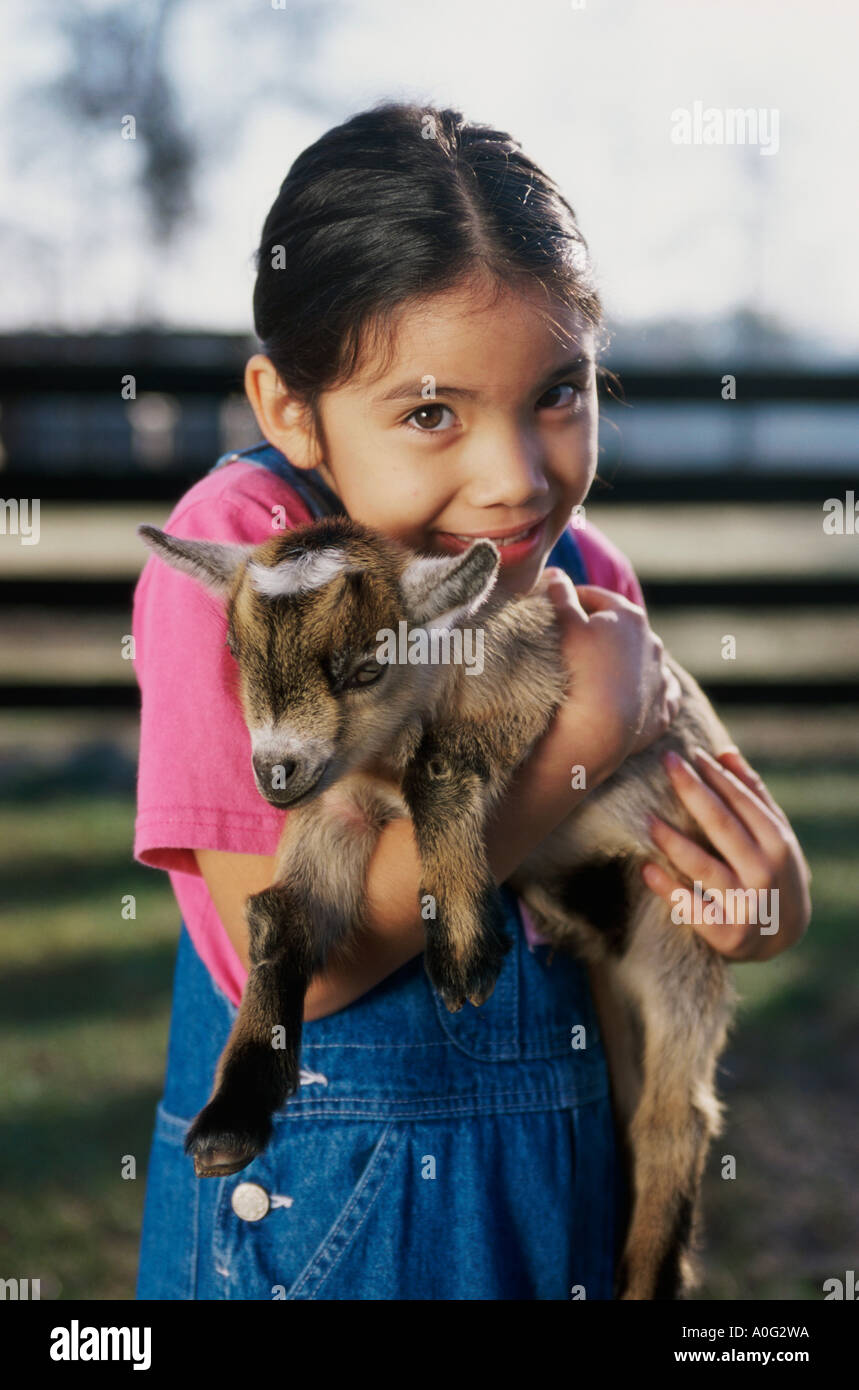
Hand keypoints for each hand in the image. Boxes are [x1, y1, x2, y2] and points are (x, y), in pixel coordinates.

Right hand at [537, 570, 681, 782]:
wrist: (599, 727)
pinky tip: (640, 693)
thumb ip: (561, 596)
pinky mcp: (662, 707)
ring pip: (644, 659)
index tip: (556, 607)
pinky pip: (660, 693)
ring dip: (626, 659)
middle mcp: (652, 641)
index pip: (596, 597)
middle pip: (622, 627)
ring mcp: (660, 675)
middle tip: (575, 640)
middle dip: (602, 629)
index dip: (573, 598)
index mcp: (629, 615)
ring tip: (601, 670)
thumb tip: (556, 573)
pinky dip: (650, 690)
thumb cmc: (579, 670)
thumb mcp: (565, 625)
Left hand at [641, 745, 811, 961]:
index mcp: (778, 843)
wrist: (783, 935)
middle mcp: (764, 872)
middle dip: (693, 791)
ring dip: (674, 842)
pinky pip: (692, 909)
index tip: (688, 753)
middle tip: (667, 762)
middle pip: (722, 826)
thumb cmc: (772, 870)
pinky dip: (668, 889)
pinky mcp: (726, 934)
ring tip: (647, 819)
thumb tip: (726, 753)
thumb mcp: (774, 835)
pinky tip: (646, 868)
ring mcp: (746, 904)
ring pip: (704, 867)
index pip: (742, 802)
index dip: (715, 776)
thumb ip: (753, 796)